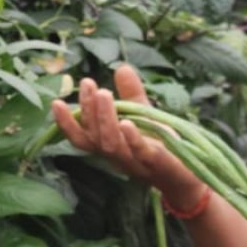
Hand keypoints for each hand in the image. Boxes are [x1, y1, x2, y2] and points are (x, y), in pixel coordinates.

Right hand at [51, 65, 202, 205]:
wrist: (188, 178)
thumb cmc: (162, 147)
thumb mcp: (144, 117)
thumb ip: (132, 95)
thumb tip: (121, 68)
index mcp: (109, 146)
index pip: (82, 137)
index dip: (67, 122)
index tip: (57, 100)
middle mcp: (117, 157)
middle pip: (94, 137)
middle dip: (88, 110)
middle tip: (89, 85)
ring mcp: (135, 162)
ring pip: (112, 144)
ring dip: (105, 119)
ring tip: (104, 94)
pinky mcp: (156, 163)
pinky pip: (140, 152)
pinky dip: (131, 138)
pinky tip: (127, 123)